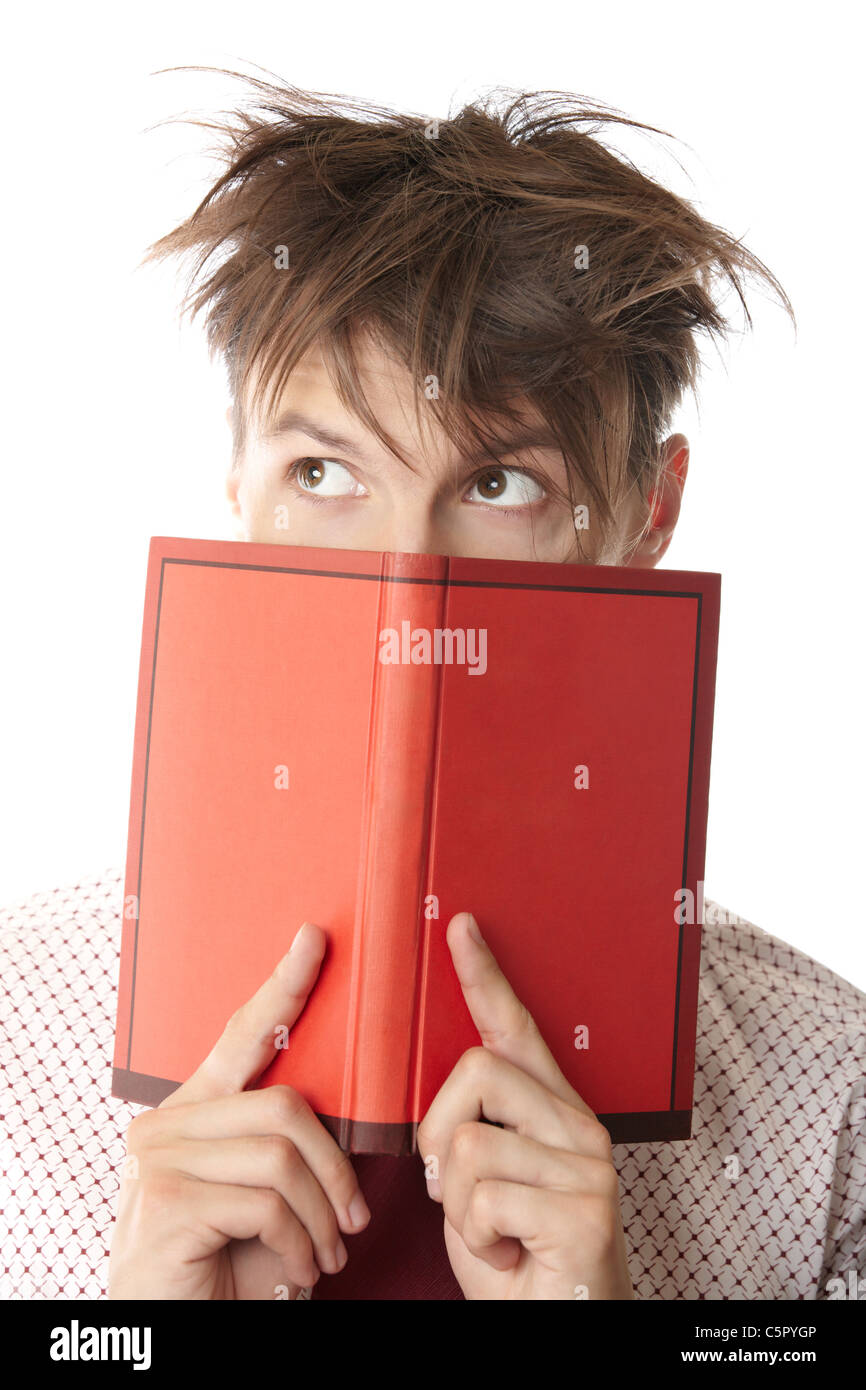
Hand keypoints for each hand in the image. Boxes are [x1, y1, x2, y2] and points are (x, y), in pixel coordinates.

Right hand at [108, 922, 370, 1299]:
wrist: (177, 1330)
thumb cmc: (226, 1263)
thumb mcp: (265, 1193)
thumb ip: (286, 1144)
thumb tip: (344, 1107)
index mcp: (192, 1110)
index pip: (242, 1034)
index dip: (283, 987)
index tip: (313, 940)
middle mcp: (165, 1123)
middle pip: (284, 1105)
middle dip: (334, 1169)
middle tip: (353, 1222)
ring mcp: (158, 1159)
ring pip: (282, 1155)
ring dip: (320, 1215)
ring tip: (325, 1254)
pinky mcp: (166, 1201)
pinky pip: (267, 1202)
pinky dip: (299, 1241)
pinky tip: (298, 1270)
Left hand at [417, 913, 633, 1300]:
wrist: (555, 1326)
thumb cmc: (516, 1259)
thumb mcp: (479, 1185)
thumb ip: (469, 1132)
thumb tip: (436, 1105)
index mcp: (552, 1112)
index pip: (516, 1029)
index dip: (485, 977)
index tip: (461, 927)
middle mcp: (580, 1126)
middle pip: (474, 1073)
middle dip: (436, 1135)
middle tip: (452, 1191)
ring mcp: (589, 1165)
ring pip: (467, 1143)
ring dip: (454, 1205)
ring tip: (492, 1233)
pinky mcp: (586, 1208)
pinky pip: (483, 1197)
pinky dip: (476, 1238)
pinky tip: (508, 1256)